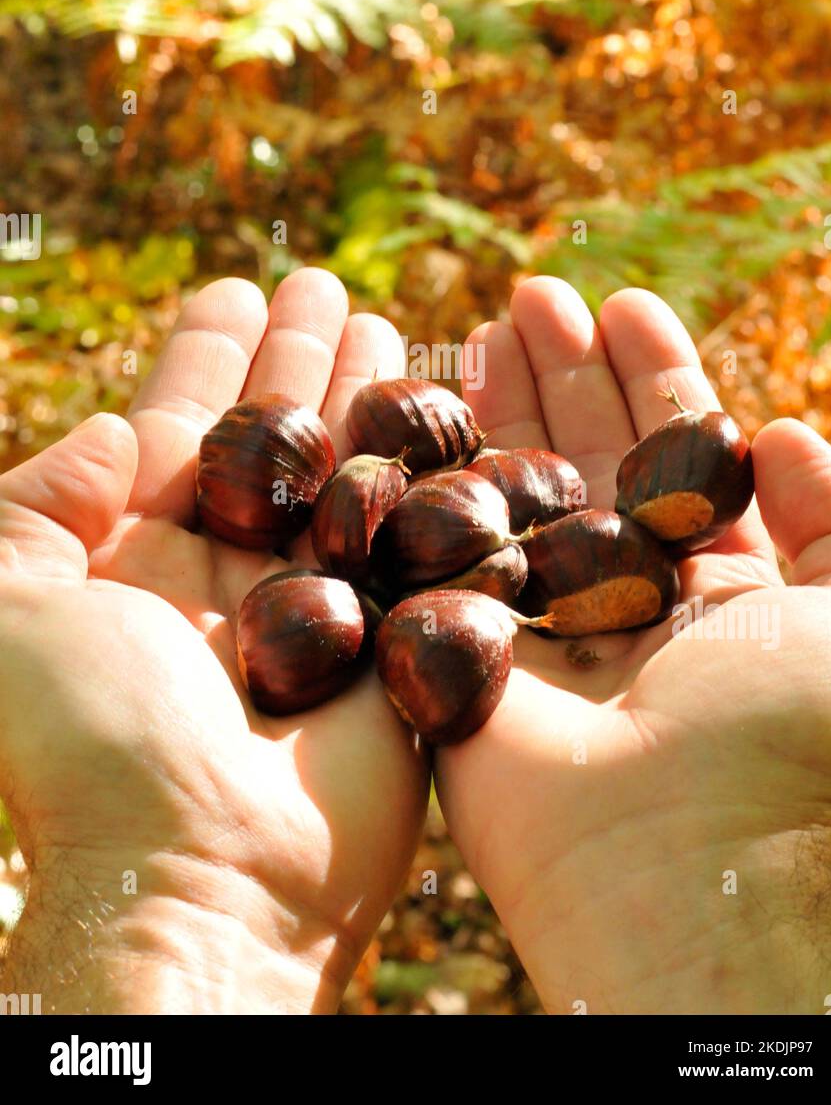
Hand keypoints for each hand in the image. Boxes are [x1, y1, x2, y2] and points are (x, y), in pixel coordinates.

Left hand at [0, 269, 428, 1013]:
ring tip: (390, 325)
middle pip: (271, 440)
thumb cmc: (89, 748)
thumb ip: (33, 508)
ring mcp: (314, 611)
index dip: (208, 354)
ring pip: (347, 477)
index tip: (239, 287)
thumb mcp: (2, 614)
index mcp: (136, 562)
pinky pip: (414, 545)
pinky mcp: (387, 647)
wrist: (203, 877)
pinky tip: (454, 420)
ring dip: (367, 401)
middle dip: (298, 359)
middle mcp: (225, 578)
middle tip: (327, 285)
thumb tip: (111, 431)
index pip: (178, 429)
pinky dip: (434, 480)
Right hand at [435, 277, 830, 1014]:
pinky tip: (427, 411)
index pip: (678, 457)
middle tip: (536, 295)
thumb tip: (781, 436)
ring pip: (518, 494)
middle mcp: (627, 603)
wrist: (673, 852)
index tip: (626, 304)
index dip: (656, 377)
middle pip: (589, 460)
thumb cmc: (784, 730)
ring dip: (502, 407)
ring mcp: (542, 628)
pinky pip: (448, 552)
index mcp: (718, 591)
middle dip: (567, 374)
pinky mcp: (468, 655)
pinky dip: (435, 480)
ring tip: (491, 323)